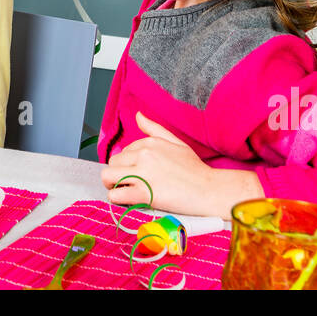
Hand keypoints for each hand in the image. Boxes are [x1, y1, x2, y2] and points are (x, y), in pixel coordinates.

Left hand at [101, 112, 262, 217]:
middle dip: (118, 173)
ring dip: (113, 184)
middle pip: (113, 162)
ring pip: (107, 176)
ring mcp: (142, 173)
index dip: (129, 163)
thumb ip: (154, 129)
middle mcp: (143, 155)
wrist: (209, 189)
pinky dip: (117, 199)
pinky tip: (129, 200)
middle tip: (131, 183)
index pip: (124, 150)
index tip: (139, 172)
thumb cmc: (195, 168)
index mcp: (149, 142)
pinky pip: (115, 194)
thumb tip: (138, 115)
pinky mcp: (143, 193)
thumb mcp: (175, 142)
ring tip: (126, 191)